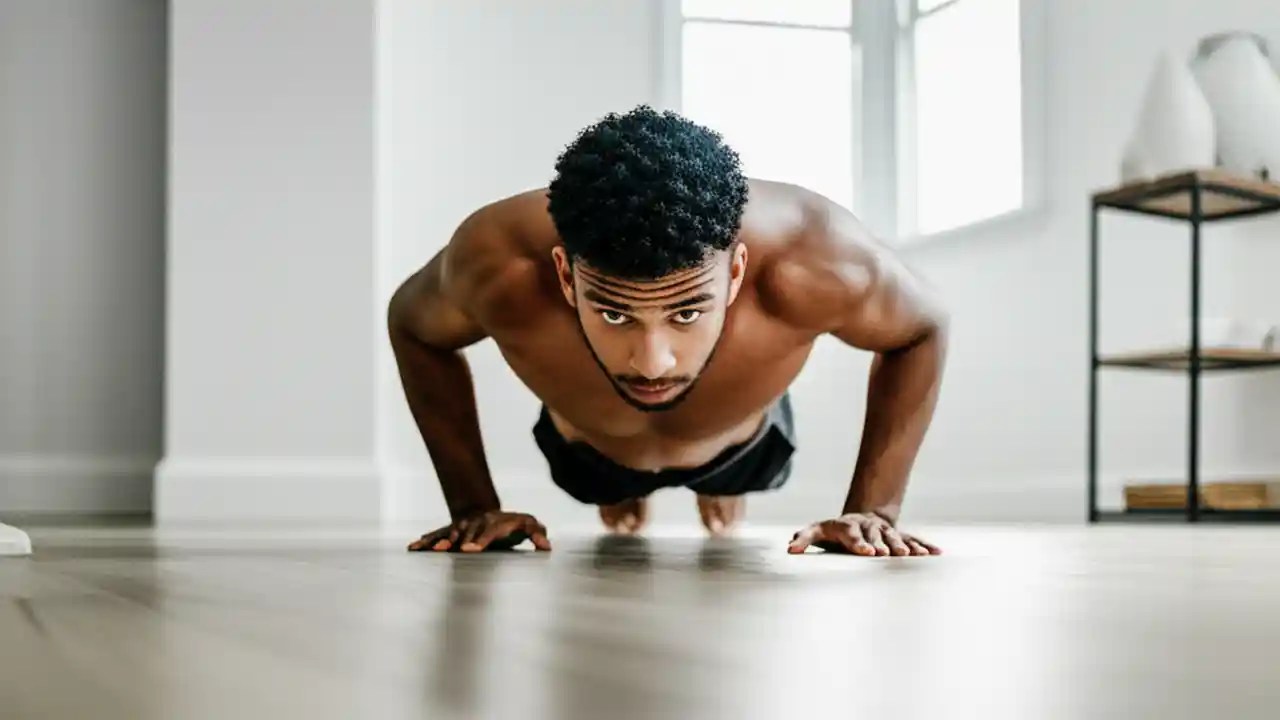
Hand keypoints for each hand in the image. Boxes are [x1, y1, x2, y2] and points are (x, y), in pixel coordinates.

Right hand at [407, 511, 551, 552]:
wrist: (490, 513)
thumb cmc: (513, 525)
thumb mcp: (528, 525)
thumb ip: (537, 534)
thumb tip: (547, 547)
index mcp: (494, 524)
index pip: (487, 534)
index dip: (478, 541)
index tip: (469, 550)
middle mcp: (475, 524)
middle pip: (465, 534)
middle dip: (456, 542)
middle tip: (446, 550)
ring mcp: (461, 526)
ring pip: (448, 533)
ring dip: (439, 540)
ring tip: (431, 549)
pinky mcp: (450, 531)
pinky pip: (436, 535)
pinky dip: (424, 541)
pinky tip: (413, 547)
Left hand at [787, 513, 938, 555]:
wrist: (860, 519)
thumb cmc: (835, 531)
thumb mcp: (817, 531)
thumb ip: (803, 538)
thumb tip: (789, 550)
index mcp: (849, 527)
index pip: (853, 535)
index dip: (859, 543)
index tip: (866, 552)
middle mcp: (869, 527)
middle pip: (877, 536)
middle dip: (884, 544)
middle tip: (890, 554)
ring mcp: (886, 531)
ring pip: (897, 537)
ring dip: (906, 546)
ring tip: (915, 556)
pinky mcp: (900, 535)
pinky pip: (914, 539)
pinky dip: (925, 545)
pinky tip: (937, 553)